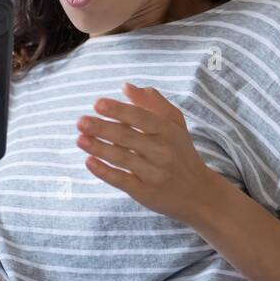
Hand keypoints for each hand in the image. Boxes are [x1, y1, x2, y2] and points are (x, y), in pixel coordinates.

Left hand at [76, 83, 219, 224]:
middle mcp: (162, 151)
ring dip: (99, 148)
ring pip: (123, 158)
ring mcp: (154, 173)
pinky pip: (123, 181)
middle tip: (80, 121)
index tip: (97, 104)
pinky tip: (89, 162)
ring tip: (79, 139)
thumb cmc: (180, 152)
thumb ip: (152, 103)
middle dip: (102, 128)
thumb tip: (126, 86)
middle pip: (128, 137)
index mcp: (167, 131)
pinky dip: (105, 172)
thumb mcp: (174, 124)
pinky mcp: (146, 192)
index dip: (119, 110)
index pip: (140, 117)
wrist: (199, 193)